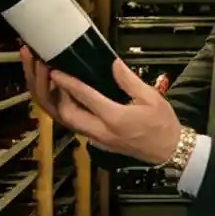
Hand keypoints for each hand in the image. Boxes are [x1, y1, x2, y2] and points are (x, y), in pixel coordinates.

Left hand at [20, 46, 180, 165]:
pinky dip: (63, 109)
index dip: (67, 83)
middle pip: (66, 115)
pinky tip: (60, 93)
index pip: (85, 98)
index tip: (55, 70)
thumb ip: (129, 81)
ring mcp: (97, 138)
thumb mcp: (151, 98)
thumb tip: (113, 64)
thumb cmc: (162, 124)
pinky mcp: (96, 140)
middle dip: (52, 93)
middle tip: (48, 71)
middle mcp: (101, 131)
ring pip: (65, 121)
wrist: (168, 151)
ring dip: (53, 101)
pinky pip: (73, 124)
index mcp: (115, 119)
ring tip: (46, 80)